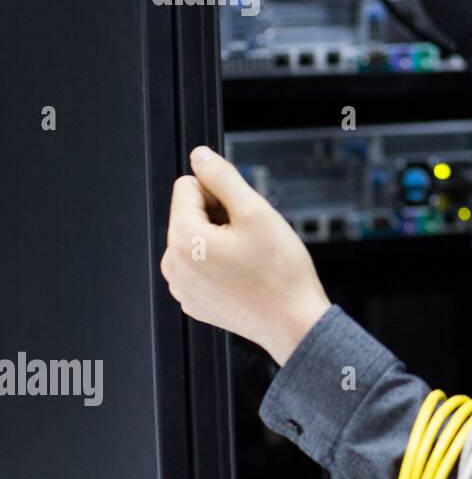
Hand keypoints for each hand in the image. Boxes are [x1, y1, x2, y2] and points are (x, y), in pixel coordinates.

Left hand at [161, 146, 331, 364]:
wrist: (292, 323)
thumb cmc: (279, 271)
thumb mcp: (256, 212)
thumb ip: (223, 177)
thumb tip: (199, 155)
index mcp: (182, 239)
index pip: (188, 186)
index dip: (221, 193)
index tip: (243, 216)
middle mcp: (172, 264)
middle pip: (191, 214)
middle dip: (220, 218)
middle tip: (251, 241)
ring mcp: (180, 287)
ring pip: (196, 240)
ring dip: (221, 241)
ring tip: (249, 261)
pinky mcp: (192, 301)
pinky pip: (201, 266)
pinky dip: (220, 265)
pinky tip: (244, 278)